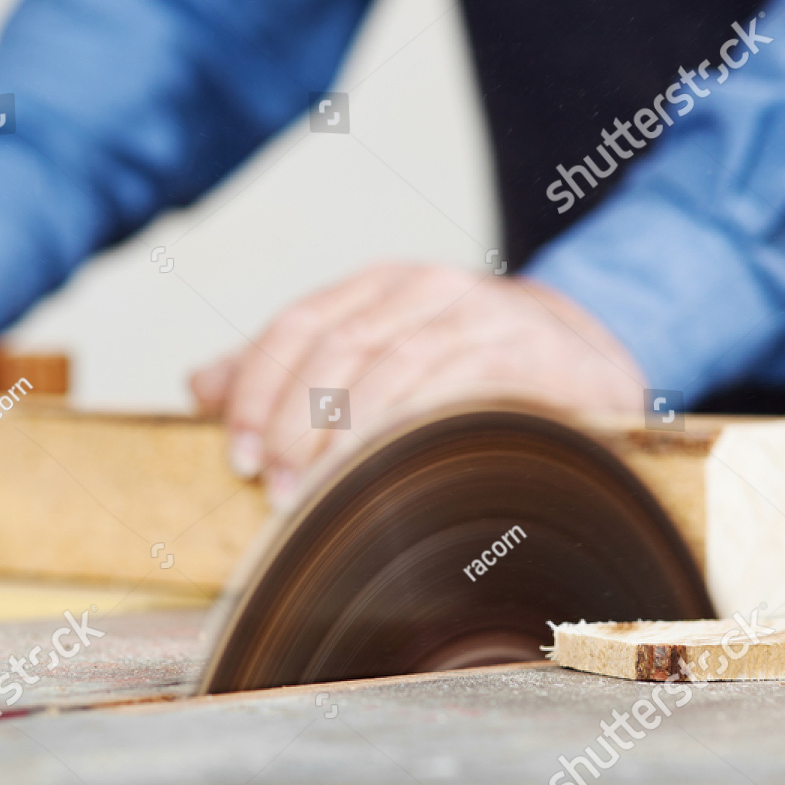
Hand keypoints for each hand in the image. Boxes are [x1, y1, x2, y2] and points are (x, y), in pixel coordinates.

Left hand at [189, 263, 645, 506]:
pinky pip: (448, 386)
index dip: (257, 390)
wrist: (584, 360)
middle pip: (333, 348)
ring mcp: (474, 313)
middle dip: (291, 423)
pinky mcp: (520, 350)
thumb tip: (199, 386)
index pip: (296, 326)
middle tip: (270, 488)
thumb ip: (292, 371)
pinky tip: (376, 472)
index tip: (235, 455)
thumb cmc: (467, 370)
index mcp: (377, 287)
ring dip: (338, 437)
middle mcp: (421, 287)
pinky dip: (402, 430)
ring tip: (308, 497)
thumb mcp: (375, 357)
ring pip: (385, 367)